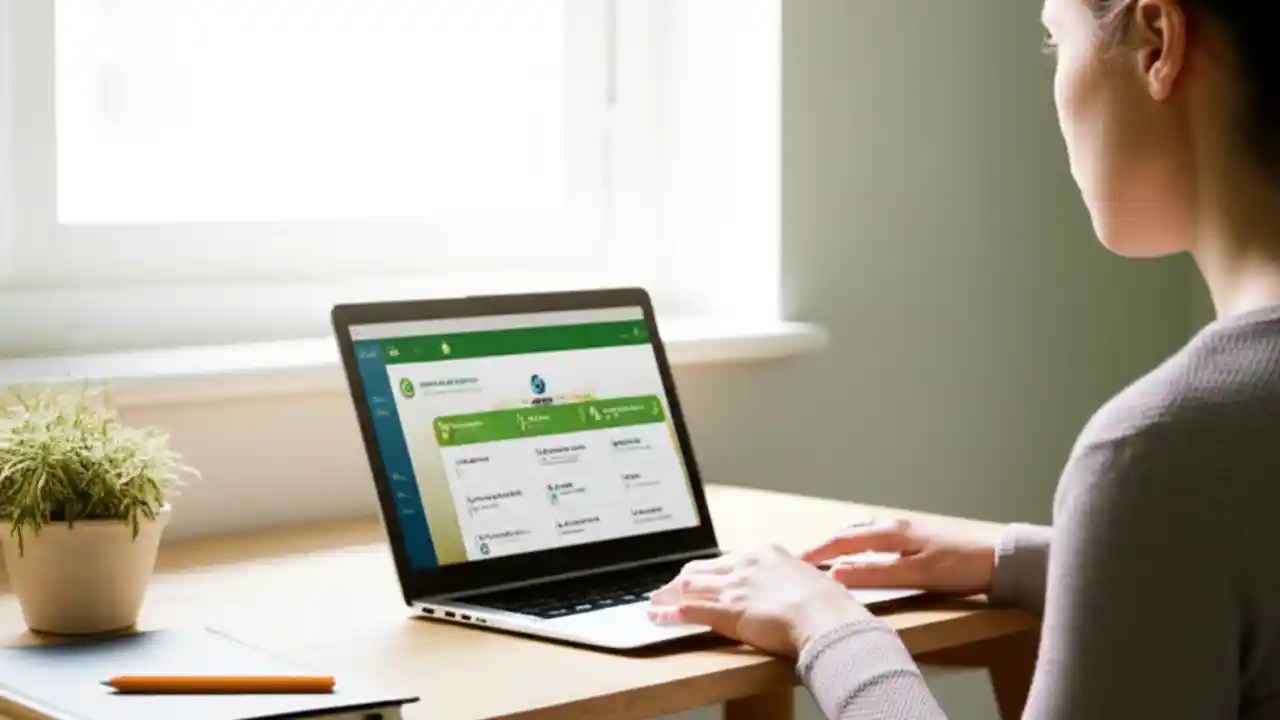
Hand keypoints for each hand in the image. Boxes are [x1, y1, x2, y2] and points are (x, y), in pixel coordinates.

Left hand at [647, 544, 871, 656]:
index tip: (700, 578)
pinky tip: (660, 617)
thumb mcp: (808, 578)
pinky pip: (690, 610)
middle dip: (680, 581)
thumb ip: (792, 578)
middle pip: (701, 569)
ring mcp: (734, 586)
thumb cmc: (826, 603)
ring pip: (690, 587)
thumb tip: (795, 585)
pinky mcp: (726, 610)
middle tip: (667, 589)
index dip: (708, 572)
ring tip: (656, 602)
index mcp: (765, 553)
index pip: (726, 560)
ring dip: (669, 596)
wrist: (824, 617)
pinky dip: (671, 614)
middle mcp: (744, 564)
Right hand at [802, 518, 1000, 594]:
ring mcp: (909, 529)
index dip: (817, 552)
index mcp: (892, 533)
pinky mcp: (920, 536)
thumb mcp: (916, 574)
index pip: (842, 540)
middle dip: (825, 545)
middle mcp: (896, 525)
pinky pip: (879, 538)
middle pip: (850, 532)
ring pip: (865, 533)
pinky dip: (861, 545)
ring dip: (843, 543)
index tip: (794, 561)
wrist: (1003, 556)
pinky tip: (865, 554)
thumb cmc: (962, 565)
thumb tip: (836, 574)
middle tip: (804, 560)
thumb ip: (876, 575)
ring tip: (828, 557)